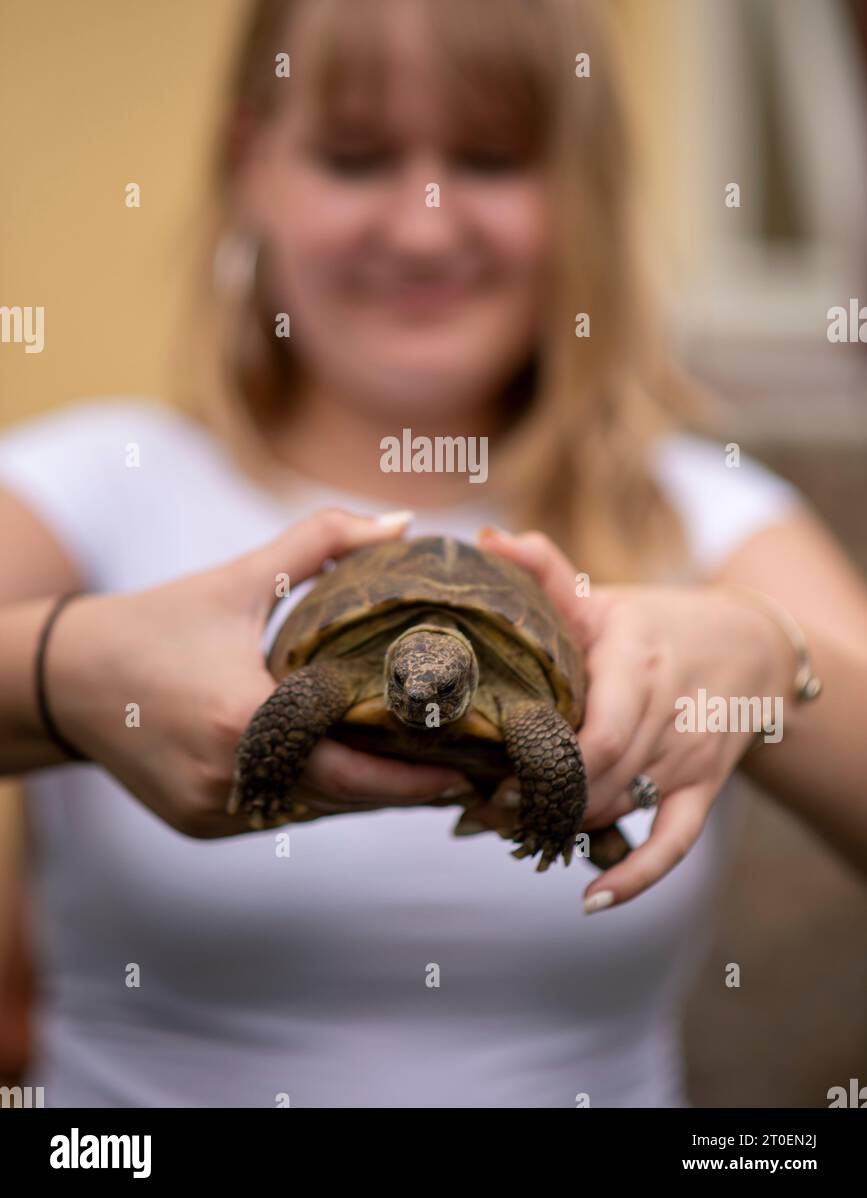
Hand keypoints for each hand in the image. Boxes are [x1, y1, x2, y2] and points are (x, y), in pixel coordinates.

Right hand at [46, 509, 474, 837]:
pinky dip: (318, 793)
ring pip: (315, 809)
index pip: (356, 761)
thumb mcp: (240, 577)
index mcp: (245, 717)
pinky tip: (356, 772)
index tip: (472, 760)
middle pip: (346, 796)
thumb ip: (324, 540)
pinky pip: (280, 811)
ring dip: (365, 792)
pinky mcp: (201, 824)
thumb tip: (402, 525)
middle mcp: (232, 776)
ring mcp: (214, 809)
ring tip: (430, 772)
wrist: (66, 679)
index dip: (419, 769)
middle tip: (469, 771)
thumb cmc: (158, 621)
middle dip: (407, 788)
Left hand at [460, 527, 794, 909]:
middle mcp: (666, 712)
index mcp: (638, 662)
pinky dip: (637, 878)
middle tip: (476, 809)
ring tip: (504, 831)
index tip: (489, 775)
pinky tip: (592, 901)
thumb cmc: (659, 623)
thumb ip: (547, 574)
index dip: (545, 763)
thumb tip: (487, 543)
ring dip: (561, 827)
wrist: (749, 648)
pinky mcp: (701, 789)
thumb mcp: (605, 597)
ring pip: (618, 808)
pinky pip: (675, 845)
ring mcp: (687, 757)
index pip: (598, 731)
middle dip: (535, 799)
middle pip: (598, 777)